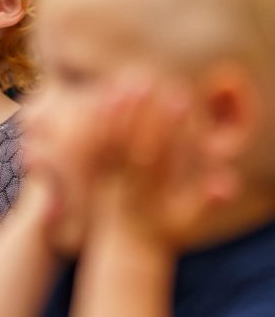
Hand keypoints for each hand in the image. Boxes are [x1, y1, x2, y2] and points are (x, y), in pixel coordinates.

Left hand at [86, 73, 220, 249]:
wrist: (126, 244)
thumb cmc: (164, 230)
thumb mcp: (188, 222)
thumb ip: (208, 204)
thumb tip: (229, 185)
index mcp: (150, 192)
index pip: (161, 154)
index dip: (171, 127)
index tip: (180, 99)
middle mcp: (125, 182)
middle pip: (131, 142)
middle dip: (141, 111)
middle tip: (151, 79)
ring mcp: (108, 177)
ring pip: (109, 139)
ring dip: (118, 109)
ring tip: (129, 79)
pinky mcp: (95, 172)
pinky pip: (94, 143)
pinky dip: (100, 119)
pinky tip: (107, 93)